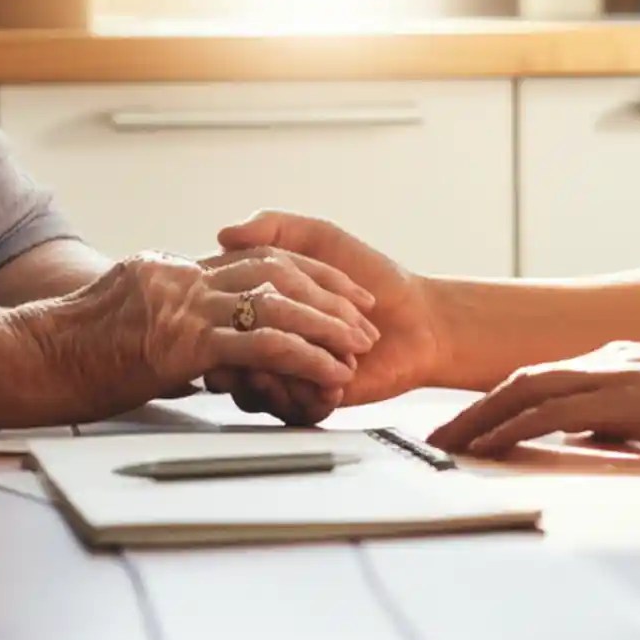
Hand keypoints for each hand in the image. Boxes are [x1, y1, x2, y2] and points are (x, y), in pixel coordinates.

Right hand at [14, 250, 375, 419]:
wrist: (25, 362)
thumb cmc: (64, 358)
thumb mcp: (121, 331)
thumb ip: (164, 332)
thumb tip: (199, 357)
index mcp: (169, 270)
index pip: (253, 259)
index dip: (303, 274)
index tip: (338, 291)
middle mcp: (181, 277)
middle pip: (276, 270)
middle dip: (328, 292)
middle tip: (364, 314)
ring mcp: (181, 305)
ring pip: (276, 301)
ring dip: (325, 323)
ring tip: (359, 343)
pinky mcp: (181, 341)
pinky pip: (259, 342)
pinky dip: (303, 354)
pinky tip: (328, 368)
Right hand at [203, 212, 445, 423]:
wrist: (420, 319)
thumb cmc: (374, 276)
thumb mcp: (319, 237)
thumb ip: (273, 227)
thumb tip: (223, 234)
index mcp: (261, 304)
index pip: (219, 314)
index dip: (227, 311)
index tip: (247, 305)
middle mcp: (268, 341)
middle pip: (231, 356)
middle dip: (253, 351)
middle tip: (284, 342)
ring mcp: (289, 374)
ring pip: (256, 390)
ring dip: (283, 377)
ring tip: (319, 362)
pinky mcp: (312, 401)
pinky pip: (291, 411)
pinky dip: (309, 397)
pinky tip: (334, 382)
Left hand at [428, 341, 639, 463]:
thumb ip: (627, 422)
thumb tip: (591, 440)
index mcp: (619, 363)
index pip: (543, 381)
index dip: (499, 403)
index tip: (469, 428)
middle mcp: (609, 360)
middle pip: (521, 381)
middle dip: (475, 409)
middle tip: (437, 435)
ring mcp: (616, 374)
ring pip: (525, 392)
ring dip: (480, 419)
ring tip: (445, 444)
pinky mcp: (626, 398)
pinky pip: (552, 414)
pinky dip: (512, 430)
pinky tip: (487, 448)